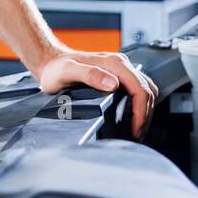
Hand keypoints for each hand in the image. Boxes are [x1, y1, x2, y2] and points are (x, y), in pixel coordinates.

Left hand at [37, 48, 157, 139]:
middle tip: (138, 135)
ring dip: (146, 109)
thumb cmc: (56, 69)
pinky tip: (133, 116)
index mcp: (113, 63)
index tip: (136, 129)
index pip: (139, 88)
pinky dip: (141, 104)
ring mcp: (119, 69)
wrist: (50, 62)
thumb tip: (112, 83)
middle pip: (146, 90)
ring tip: (138, 129)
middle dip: (146, 114)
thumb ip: (89, 75)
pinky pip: (137, 88)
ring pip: (145, 89)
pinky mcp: (117, 75)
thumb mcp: (68, 71)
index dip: (141, 111)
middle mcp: (119, 64)